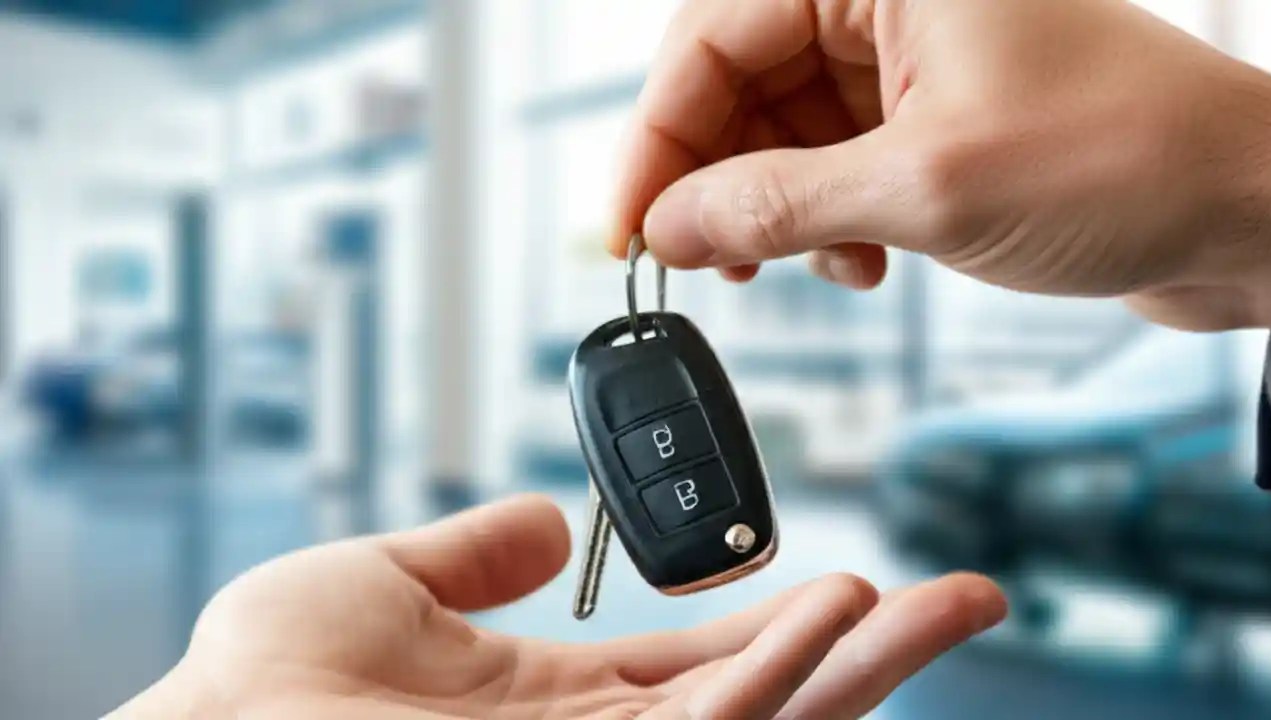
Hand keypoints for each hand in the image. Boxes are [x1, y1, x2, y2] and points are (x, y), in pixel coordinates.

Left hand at [110, 495, 1005, 718]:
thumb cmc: (262, 681)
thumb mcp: (385, 584)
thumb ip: (474, 553)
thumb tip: (549, 529)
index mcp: (561, 701)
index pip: (709, 660)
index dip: (788, 620)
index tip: (861, 578)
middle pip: (769, 700)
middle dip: (875, 657)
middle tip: (967, 596)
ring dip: (854, 669)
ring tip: (931, 601)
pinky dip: (776, 680)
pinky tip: (835, 618)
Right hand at [612, 0, 1270, 330]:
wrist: (1247, 213)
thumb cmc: (1125, 159)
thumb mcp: (923, 188)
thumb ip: (774, 203)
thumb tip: (668, 223)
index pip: (713, 35)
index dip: (658, 138)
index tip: (630, 226)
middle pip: (739, 80)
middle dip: (717, 178)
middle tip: (702, 259)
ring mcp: (912, 53)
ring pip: (783, 127)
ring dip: (776, 209)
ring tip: (801, 266)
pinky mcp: (934, 111)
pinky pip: (835, 158)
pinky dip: (826, 218)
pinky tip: (856, 259)